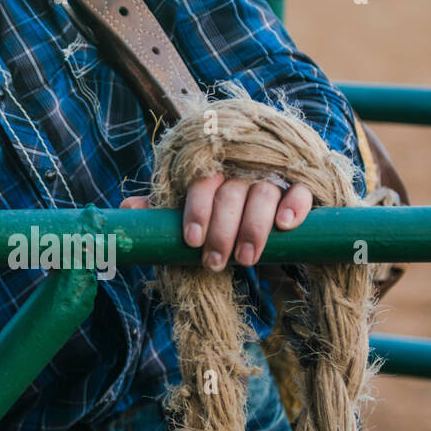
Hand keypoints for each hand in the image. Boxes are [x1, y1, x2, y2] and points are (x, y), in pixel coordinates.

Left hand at [120, 174, 312, 270]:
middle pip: (231, 193)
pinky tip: (286, 225)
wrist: (275, 194)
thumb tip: (126, 207)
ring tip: (247, 260)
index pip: (201, 183)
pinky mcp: (304, 183)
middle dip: (222, 231)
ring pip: (263, 193)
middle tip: (215, 264)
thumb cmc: (227, 206)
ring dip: (254, 227)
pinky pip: (300, 190)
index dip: (196, 211)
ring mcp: (275, 173)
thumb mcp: (196, 207)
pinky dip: (294, 205)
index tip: (192, 241)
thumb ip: (166, 207)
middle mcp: (243, 167)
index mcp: (213, 169)